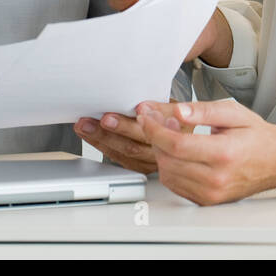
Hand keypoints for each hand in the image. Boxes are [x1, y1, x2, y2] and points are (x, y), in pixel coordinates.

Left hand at [74, 100, 195, 174]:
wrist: (190, 141)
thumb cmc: (182, 120)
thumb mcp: (181, 109)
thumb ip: (164, 108)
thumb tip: (142, 106)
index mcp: (181, 137)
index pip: (160, 131)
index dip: (146, 121)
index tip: (134, 110)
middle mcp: (167, 156)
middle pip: (138, 145)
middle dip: (116, 130)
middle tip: (100, 119)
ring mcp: (154, 165)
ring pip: (126, 154)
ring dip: (102, 139)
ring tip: (85, 125)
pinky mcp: (144, 169)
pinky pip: (122, 160)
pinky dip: (105, 147)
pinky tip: (93, 136)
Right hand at [105, 0, 231, 63]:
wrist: (207, 24)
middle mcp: (138, 17)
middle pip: (122, 18)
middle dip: (129, 13)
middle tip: (144, 7)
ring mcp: (146, 36)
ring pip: (135, 36)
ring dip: (145, 29)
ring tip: (162, 22)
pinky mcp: (157, 52)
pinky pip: (151, 53)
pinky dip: (157, 46)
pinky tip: (169, 38)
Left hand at [136, 100, 275, 204]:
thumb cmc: (257, 136)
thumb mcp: (233, 112)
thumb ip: (203, 110)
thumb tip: (178, 110)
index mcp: (223, 154)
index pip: (176, 144)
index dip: (155, 129)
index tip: (146, 116)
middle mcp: (216, 178)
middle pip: (167, 160)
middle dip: (155, 138)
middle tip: (157, 121)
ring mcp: (211, 194)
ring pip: (168, 174)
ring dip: (161, 153)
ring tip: (170, 135)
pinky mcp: (207, 200)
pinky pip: (176, 185)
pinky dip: (170, 167)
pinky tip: (177, 153)